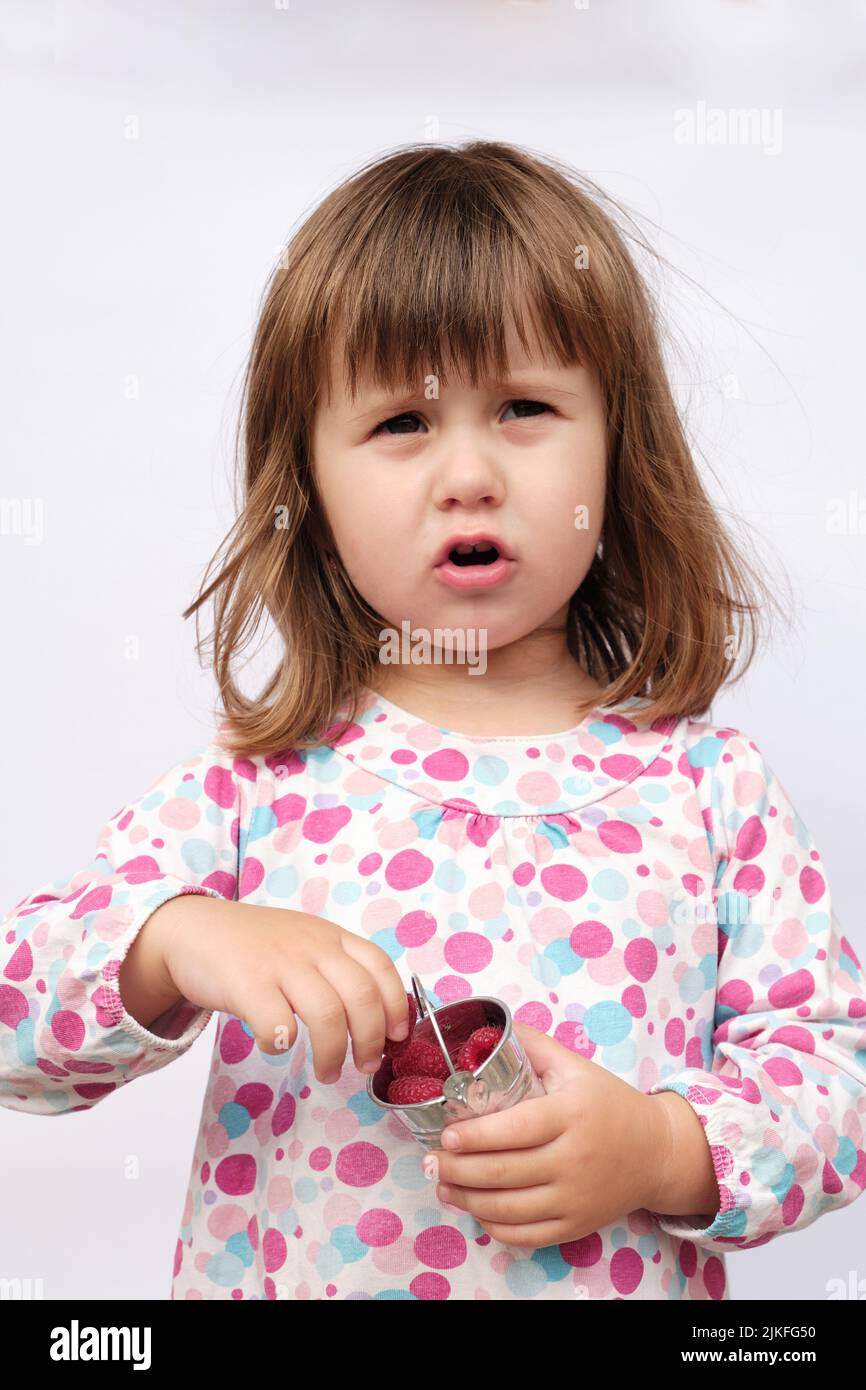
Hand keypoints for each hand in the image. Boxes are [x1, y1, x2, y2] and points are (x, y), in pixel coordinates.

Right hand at [151, 894, 410, 1083]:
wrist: (193, 929)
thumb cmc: (254, 946)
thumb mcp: (303, 942)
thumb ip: (336, 969)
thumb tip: (378, 1021)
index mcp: (330, 936)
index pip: (380, 966)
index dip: (396, 1005)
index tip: (397, 1037)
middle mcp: (311, 945)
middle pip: (361, 996)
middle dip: (371, 1039)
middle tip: (366, 1065)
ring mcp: (279, 963)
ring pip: (327, 1014)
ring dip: (333, 1054)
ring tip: (328, 1072)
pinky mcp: (246, 983)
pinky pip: (277, 1024)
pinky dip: (282, 1044)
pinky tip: (277, 1046)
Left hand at [429, 1022, 668, 1247]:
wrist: (658, 1152)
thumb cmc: (610, 1105)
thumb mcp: (575, 1068)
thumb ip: (532, 1046)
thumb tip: (487, 1026)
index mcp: (571, 1115)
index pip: (516, 1129)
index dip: (476, 1135)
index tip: (446, 1133)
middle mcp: (574, 1160)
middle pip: (504, 1172)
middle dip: (458, 1169)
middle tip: (431, 1161)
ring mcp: (575, 1198)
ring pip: (509, 1208)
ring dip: (467, 1200)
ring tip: (443, 1186)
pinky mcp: (576, 1225)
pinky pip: (526, 1235)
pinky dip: (494, 1226)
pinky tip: (475, 1210)